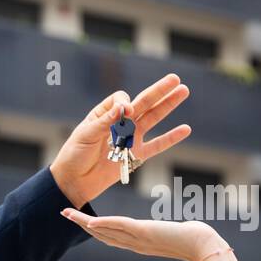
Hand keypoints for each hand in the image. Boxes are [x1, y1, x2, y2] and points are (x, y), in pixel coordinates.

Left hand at [49, 73, 190, 206]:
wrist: (75, 181)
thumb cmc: (75, 154)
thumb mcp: (86, 134)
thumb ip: (106, 122)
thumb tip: (126, 107)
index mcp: (105, 113)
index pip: (121, 100)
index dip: (126, 104)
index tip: (127, 111)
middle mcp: (121, 123)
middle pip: (143, 102)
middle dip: (159, 90)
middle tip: (175, 79)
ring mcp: (131, 138)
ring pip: (153, 118)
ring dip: (168, 105)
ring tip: (183, 91)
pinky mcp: (137, 155)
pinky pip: (157, 145)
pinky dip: (171, 138)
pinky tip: (185, 129)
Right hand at [59, 208, 222, 260]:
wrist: (205, 247)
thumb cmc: (196, 240)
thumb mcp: (176, 233)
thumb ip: (170, 231)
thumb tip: (178, 227)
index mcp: (140, 244)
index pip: (112, 237)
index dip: (94, 230)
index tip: (82, 221)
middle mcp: (135, 244)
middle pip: (102, 235)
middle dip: (81, 225)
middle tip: (64, 214)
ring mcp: (139, 239)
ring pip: (106, 231)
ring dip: (85, 223)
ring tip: (68, 214)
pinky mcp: (146, 232)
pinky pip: (120, 227)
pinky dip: (105, 223)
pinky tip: (91, 221)